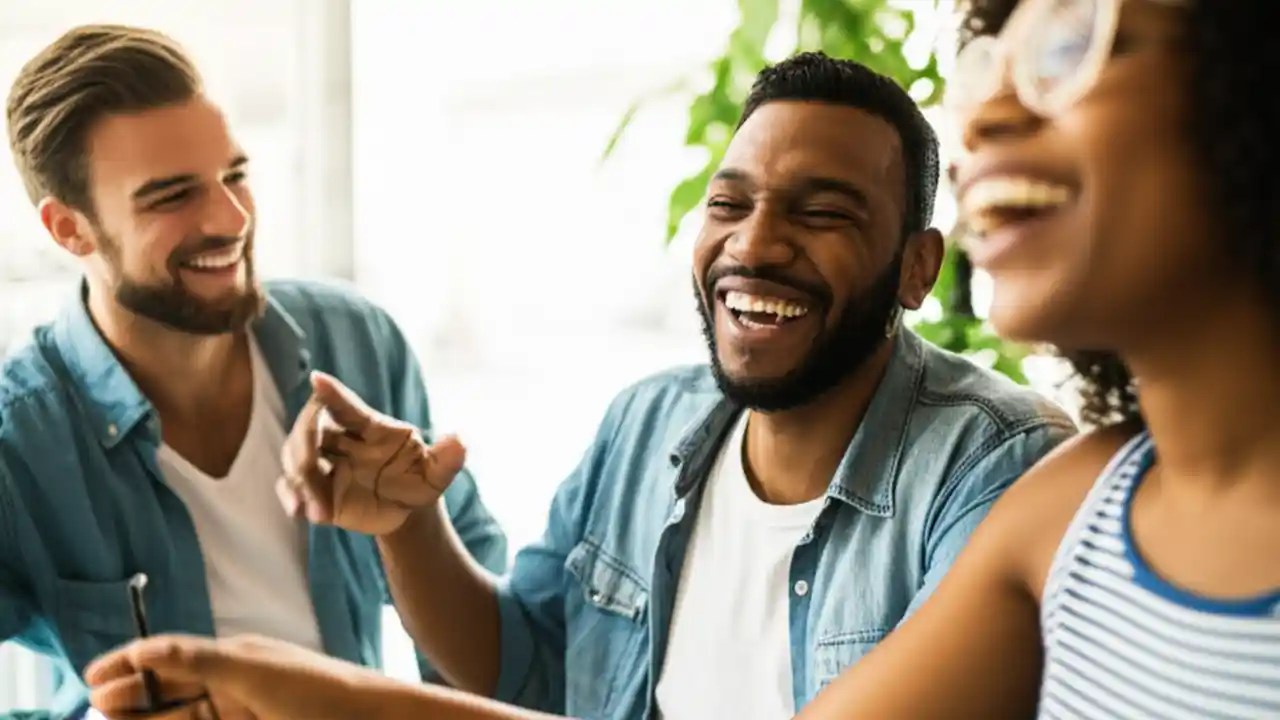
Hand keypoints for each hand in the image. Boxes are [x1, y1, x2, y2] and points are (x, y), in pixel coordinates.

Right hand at [86, 635, 386, 719]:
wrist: (372, 718)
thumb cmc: (317, 691)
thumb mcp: (252, 673)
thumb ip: (198, 660)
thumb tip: (146, 647)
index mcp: (233, 658)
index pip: (170, 656)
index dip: (132, 665)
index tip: (93, 677)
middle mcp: (234, 684)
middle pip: (171, 689)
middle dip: (133, 697)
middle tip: (97, 707)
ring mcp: (242, 711)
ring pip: (184, 715)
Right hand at [276, 372, 465, 534]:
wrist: (405, 510)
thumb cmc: (419, 480)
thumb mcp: (437, 473)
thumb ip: (448, 459)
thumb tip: (460, 440)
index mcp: (372, 427)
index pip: (348, 406)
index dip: (332, 393)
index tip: (317, 379)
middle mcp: (343, 439)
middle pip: (311, 428)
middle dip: (304, 447)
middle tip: (309, 474)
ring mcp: (326, 462)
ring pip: (296, 457)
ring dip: (300, 482)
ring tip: (319, 512)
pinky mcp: (313, 488)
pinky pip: (290, 486)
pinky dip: (291, 497)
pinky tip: (300, 513)